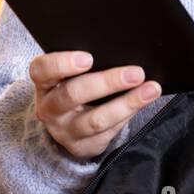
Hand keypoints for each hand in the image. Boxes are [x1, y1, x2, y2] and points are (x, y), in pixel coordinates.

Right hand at [29, 51, 161, 160]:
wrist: (65, 125)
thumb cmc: (71, 86)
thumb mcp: (67, 75)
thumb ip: (82, 63)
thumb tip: (120, 48)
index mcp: (43, 82)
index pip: (42, 70)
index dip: (63, 63)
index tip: (89, 58)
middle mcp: (49, 108)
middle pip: (73, 94)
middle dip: (107, 82)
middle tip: (136, 73)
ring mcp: (65, 130)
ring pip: (95, 119)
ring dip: (126, 103)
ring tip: (150, 89)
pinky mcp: (83, 146)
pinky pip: (109, 131)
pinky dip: (129, 114)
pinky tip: (144, 101)